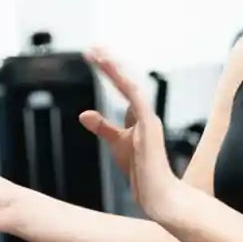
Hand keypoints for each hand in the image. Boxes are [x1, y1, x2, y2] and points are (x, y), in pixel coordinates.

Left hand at [80, 48, 179, 219]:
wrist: (158, 194)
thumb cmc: (141, 172)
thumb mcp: (116, 143)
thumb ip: (102, 127)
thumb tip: (84, 113)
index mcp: (139, 117)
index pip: (122, 87)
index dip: (109, 72)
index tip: (94, 57)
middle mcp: (145, 113)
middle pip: (125, 81)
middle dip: (109, 64)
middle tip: (92, 47)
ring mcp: (149, 117)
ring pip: (129, 84)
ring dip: (113, 68)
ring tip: (97, 53)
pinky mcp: (150, 124)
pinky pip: (135, 97)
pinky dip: (124, 81)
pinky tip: (112, 68)